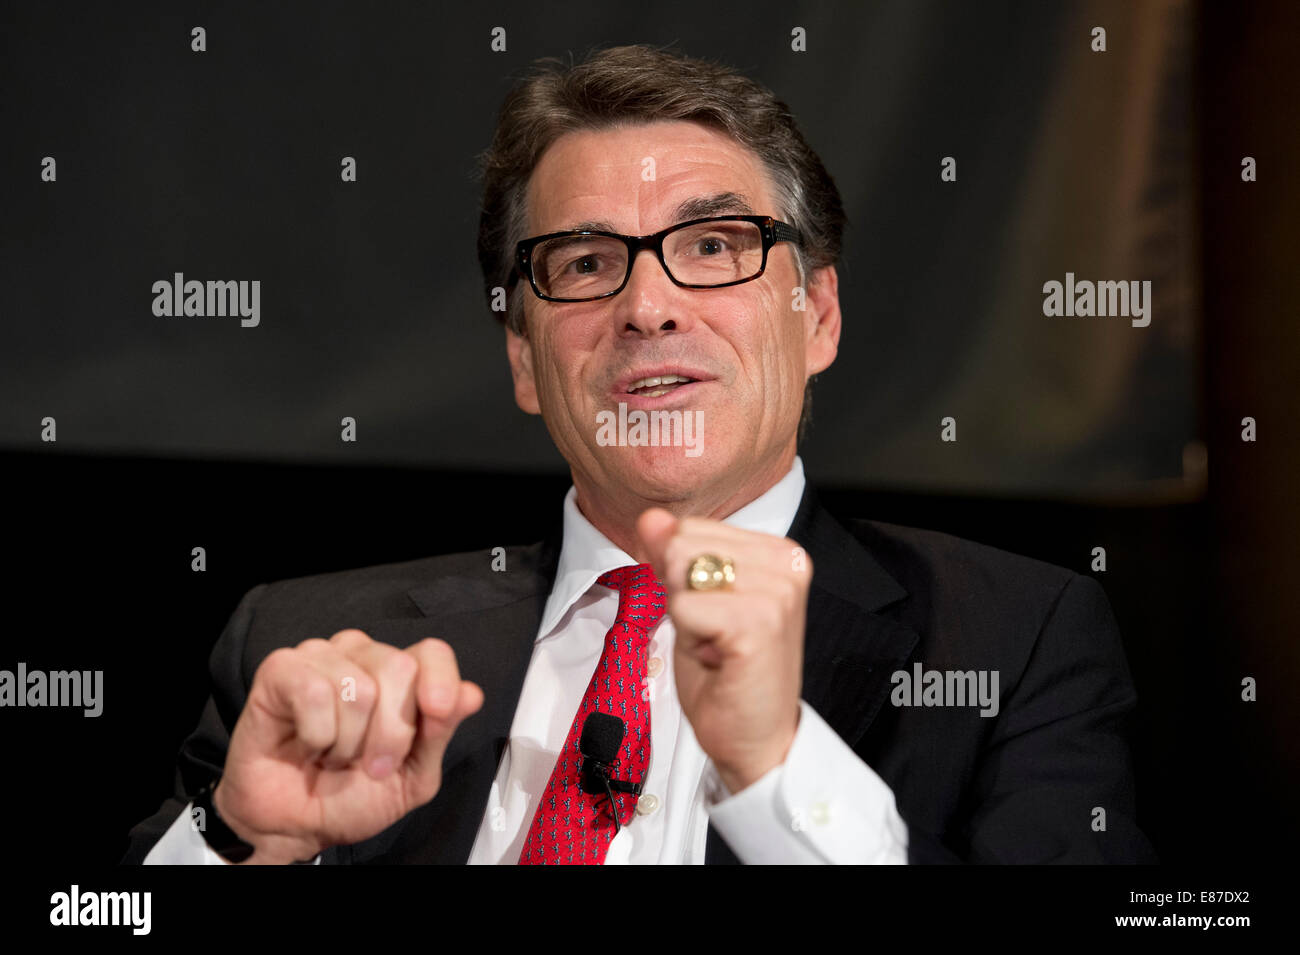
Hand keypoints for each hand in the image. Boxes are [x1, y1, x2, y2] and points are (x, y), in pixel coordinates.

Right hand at [213, 629, 482, 863]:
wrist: (296, 824)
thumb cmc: (352, 796)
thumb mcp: (413, 776)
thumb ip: (440, 734)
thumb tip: (471, 694)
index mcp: (400, 674)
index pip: (431, 652)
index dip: (440, 680)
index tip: (437, 713)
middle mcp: (362, 654)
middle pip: (398, 668)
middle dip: (390, 733)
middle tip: (370, 764)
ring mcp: (321, 656)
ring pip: (358, 687)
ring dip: (348, 742)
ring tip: (333, 755)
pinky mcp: (281, 669)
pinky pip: (314, 692)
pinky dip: (317, 735)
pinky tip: (309, 745)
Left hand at [637, 509, 807, 793]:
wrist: (754, 739)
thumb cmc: (726, 675)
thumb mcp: (691, 602)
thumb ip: (672, 555)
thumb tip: (651, 516)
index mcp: (777, 551)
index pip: (691, 528)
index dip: (681, 575)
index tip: (713, 615)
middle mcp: (786, 562)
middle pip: (683, 543)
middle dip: (682, 594)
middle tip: (713, 633)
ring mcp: (777, 591)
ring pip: (681, 573)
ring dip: (686, 617)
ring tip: (716, 644)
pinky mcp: (760, 621)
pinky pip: (686, 607)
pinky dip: (689, 637)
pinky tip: (718, 658)